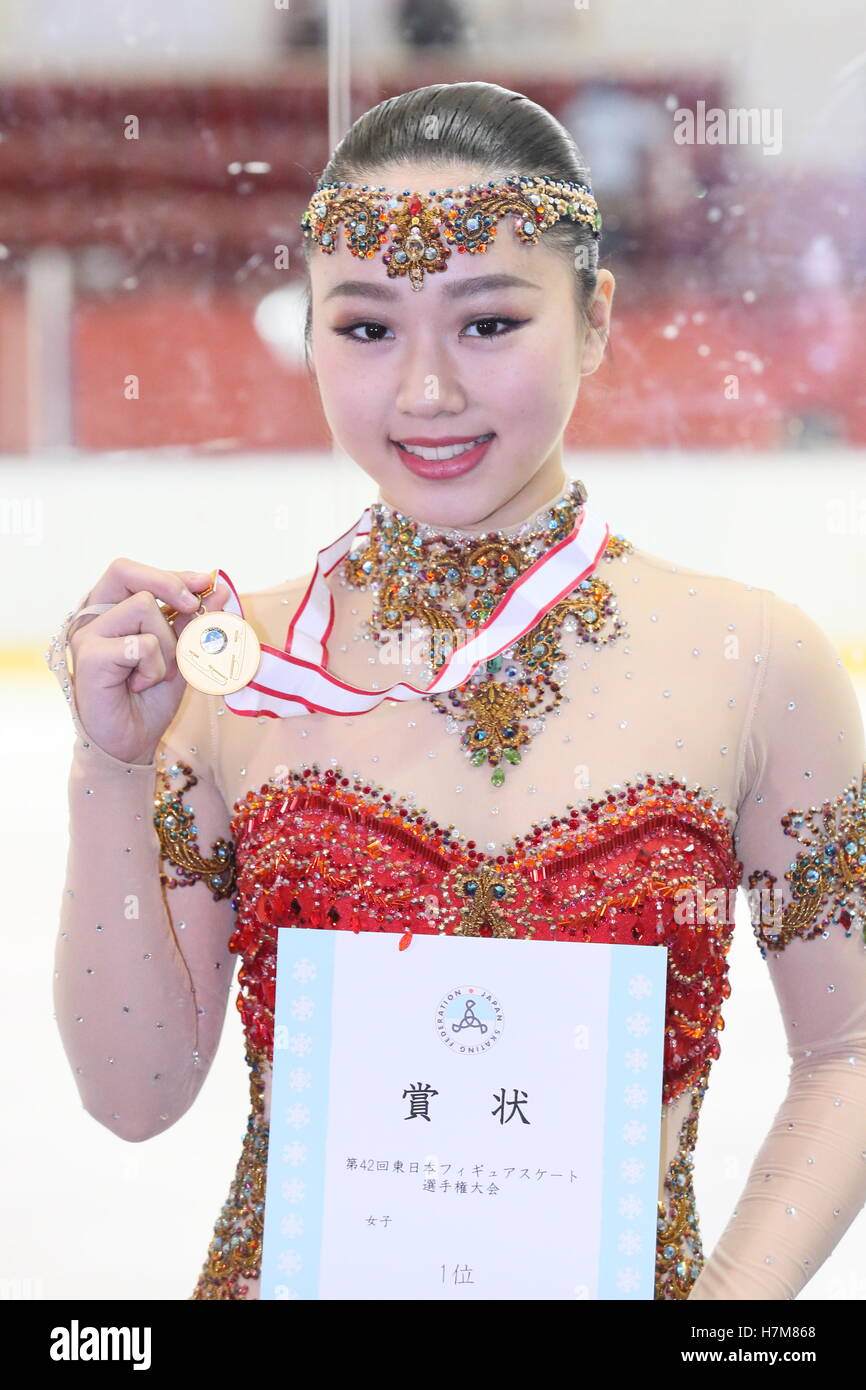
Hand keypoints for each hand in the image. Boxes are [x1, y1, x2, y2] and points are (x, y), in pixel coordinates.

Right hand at [67, 559, 230, 764]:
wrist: (131, 744)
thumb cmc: (150, 699)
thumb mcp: (180, 653)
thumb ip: (194, 621)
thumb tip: (220, 588)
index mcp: (109, 612)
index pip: (134, 574)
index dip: (172, 574)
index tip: (205, 583)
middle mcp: (93, 618)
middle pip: (124, 571)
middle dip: (167, 582)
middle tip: (193, 606)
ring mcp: (87, 635)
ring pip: (144, 606)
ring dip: (166, 643)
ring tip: (154, 673)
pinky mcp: (89, 656)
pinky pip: (142, 643)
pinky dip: (154, 667)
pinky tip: (139, 686)